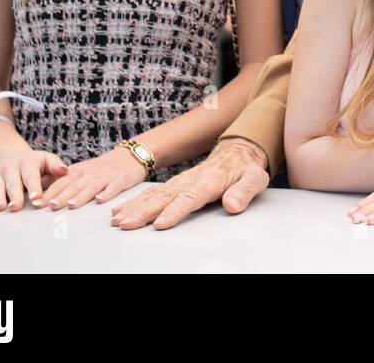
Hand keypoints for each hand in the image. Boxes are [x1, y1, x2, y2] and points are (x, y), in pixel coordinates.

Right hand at [0, 145, 68, 211]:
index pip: (31, 176)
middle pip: (13, 183)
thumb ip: (56, 165)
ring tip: (0, 208)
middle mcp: (11, 168)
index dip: (34, 188)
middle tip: (16, 207)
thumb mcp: (46, 159)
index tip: (37, 199)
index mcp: (28, 163)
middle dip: (14, 195)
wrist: (9, 153)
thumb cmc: (33, 162)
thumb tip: (65, 171)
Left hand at [35, 144, 147, 210]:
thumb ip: (66, 179)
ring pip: (92, 186)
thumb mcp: (84, 169)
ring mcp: (107, 175)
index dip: (49, 192)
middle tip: (49, 206)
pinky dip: (107, 192)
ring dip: (81, 196)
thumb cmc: (105, 167)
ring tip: (71, 205)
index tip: (37, 203)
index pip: (61, 182)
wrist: (132, 154)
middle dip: (61, 196)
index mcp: (80, 171)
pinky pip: (114, 186)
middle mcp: (91, 172)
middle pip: (74, 185)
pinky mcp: (122, 178)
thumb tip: (42, 188)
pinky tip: (100, 200)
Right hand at [109, 137, 269, 229]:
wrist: (239, 150)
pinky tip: (121, 211)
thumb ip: (244, 191)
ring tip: (118, 220)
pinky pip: (152, 192)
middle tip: (126, 224)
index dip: (175, 211)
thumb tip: (233, 205)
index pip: (191, 197)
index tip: (160, 223)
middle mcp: (192, 179)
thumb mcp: (255, 178)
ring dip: (135, 207)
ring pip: (154, 194)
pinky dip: (135, 201)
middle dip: (144, 211)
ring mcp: (181, 180)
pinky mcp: (175, 183)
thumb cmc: (246, 168)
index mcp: (211, 180)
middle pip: (165, 197)